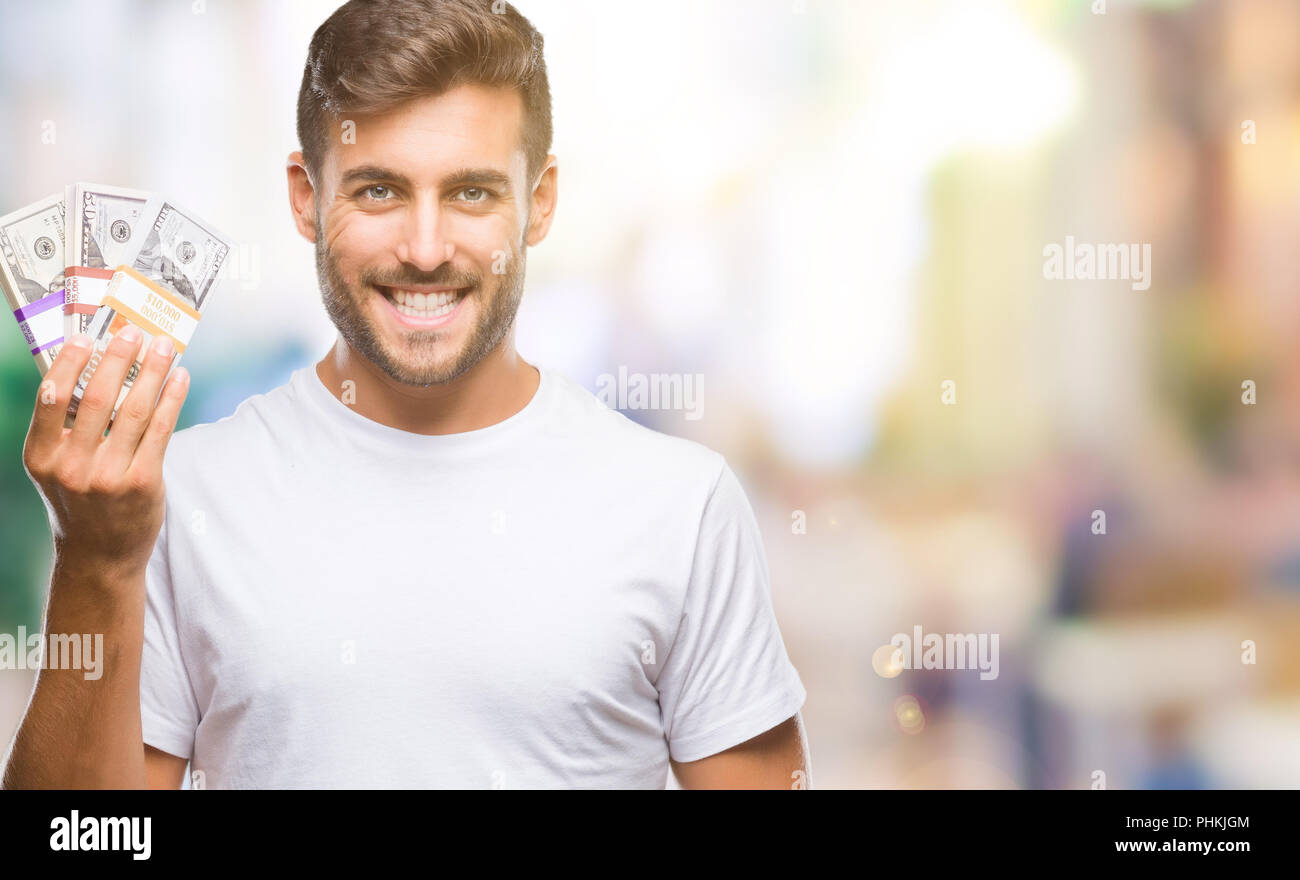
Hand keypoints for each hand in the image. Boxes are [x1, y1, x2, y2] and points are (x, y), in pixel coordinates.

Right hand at [22, 328, 189, 581]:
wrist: (100, 554)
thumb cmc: (80, 501)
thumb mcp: (57, 467)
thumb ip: (66, 428)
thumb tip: (95, 369)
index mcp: (41, 456)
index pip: (51, 397)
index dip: (70, 362)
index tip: (86, 336)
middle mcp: (72, 465)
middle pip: (98, 397)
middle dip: (119, 358)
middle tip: (134, 332)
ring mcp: (108, 475)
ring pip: (135, 409)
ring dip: (153, 372)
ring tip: (164, 347)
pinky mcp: (142, 482)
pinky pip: (161, 429)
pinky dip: (172, 399)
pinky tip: (179, 379)